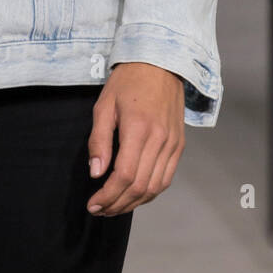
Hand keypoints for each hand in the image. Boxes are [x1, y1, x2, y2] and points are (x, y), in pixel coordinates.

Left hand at [86, 63, 185, 215]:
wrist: (161, 62)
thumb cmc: (128, 81)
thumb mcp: (104, 105)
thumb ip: (99, 140)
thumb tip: (96, 173)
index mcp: (139, 129)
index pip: (124, 175)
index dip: (108, 196)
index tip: (93, 204)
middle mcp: (160, 140)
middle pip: (140, 187)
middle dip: (117, 204)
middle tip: (99, 210)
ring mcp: (172, 144)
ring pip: (155, 188)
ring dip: (134, 203)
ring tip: (114, 207)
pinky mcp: (179, 145)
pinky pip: (166, 178)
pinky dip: (150, 192)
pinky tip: (134, 195)